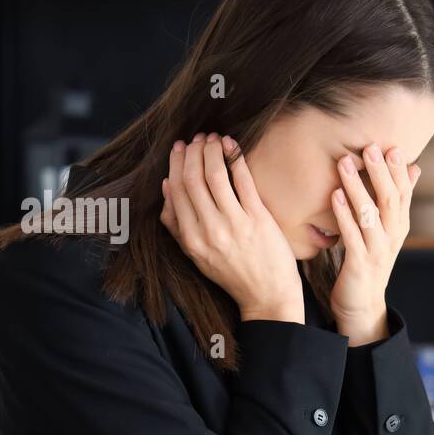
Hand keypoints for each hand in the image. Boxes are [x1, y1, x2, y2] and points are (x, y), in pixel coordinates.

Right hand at [160, 133, 304, 323]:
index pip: (177, 190)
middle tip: (197, 138)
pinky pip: (243, 181)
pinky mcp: (258, 220)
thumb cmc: (231, 273)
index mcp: (191, 239)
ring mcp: (234, 224)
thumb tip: (167, 186)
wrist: (266, 296)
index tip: (180, 147)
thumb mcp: (195, 254)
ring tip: (214, 139)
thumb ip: (176, 224)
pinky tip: (233, 146)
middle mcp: (209, 231)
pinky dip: (236, 159)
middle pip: (193, 179)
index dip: (177, 163)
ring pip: (215, 176)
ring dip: (213, 151)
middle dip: (193, 152)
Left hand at [329, 144, 421, 342]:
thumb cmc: (370, 260)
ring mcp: (377, 251)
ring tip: (345, 163)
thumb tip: (415, 167)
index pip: (403, 193)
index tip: (392, 145)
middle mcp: (392, 236)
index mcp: (399, 226)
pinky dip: (343, 215)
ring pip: (369, 215)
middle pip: (389, 200)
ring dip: (357, 188)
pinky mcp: (359, 264)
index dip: (398, 170)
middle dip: (380, 173)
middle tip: (370, 147)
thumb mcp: (388, 229)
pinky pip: (351, 236)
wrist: (362, 306)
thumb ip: (398, 199)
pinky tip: (334, 196)